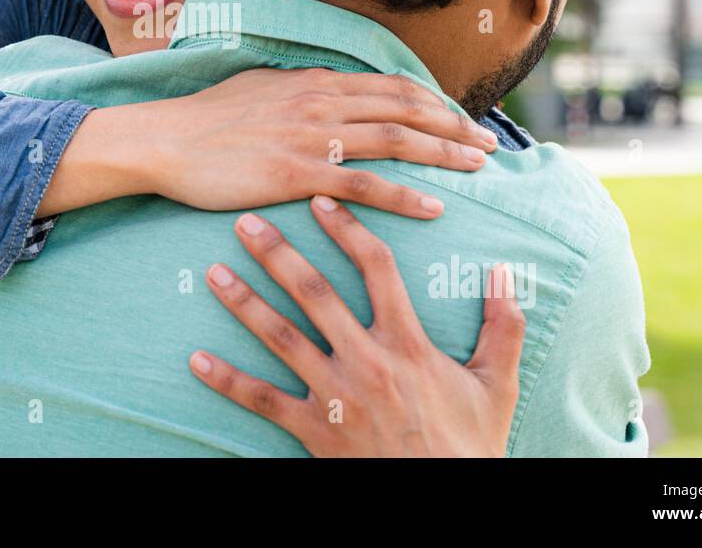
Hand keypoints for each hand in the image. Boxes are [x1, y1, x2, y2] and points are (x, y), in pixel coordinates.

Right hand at [42, 67, 496, 219]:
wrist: (167, 140)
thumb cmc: (208, 118)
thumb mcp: (261, 86)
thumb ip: (301, 87)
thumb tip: (328, 87)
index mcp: (316, 81)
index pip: (391, 87)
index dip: (434, 102)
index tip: (461, 119)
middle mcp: (322, 102)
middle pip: (406, 109)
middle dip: (454, 126)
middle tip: (489, 144)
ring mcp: (312, 137)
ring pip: (395, 142)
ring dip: (443, 154)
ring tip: (477, 168)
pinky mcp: (298, 173)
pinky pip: (364, 185)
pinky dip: (405, 195)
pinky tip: (434, 207)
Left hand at [189, 196, 524, 456]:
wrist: (445, 498)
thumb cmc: (470, 443)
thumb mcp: (498, 383)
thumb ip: (503, 325)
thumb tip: (506, 271)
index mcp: (408, 343)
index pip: (376, 269)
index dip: (348, 230)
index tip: (321, 203)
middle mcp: (366, 360)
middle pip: (314, 293)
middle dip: (278, 253)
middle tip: (246, 221)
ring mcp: (335, 395)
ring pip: (281, 337)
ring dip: (244, 302)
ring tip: (213, 272)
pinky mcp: (314, 429)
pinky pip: (263, 400)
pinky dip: (227, 379)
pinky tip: (196, 359)